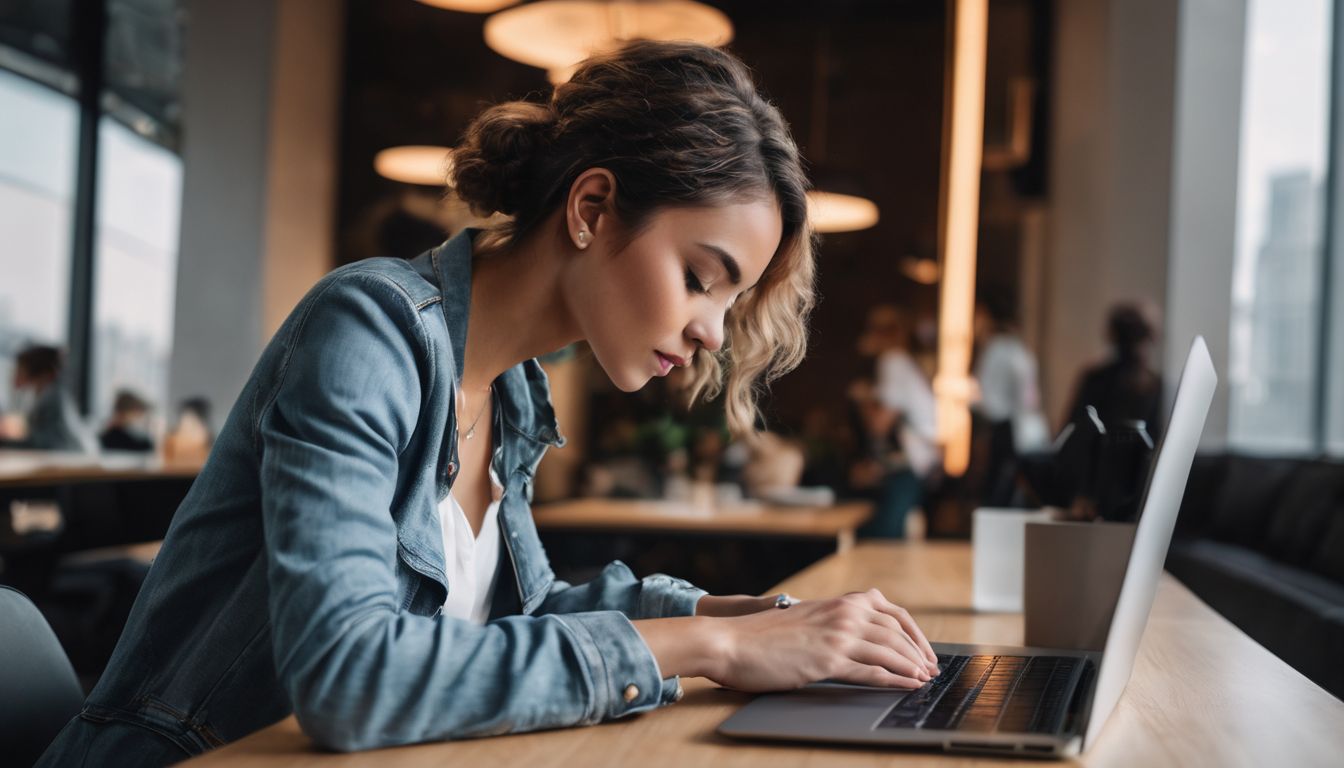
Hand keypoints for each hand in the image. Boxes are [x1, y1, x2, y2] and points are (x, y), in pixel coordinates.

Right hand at [706, 588, 939, 691]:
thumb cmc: (763, 636)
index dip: (914, 633)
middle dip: (919, 653)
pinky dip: (894, 679)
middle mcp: (843, 614)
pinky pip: (871, 671)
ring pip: (889, 651)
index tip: (923, 649)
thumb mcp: (807, 619)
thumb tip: (858, 638)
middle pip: (897, 632)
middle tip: (931, 669)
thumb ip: (833, 623)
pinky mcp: (827, 660)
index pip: (892, 612)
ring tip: (924, 680)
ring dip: (912, 667)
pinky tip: (906, 686)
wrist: (731, 641)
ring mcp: (837, 635)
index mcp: (839, 602)